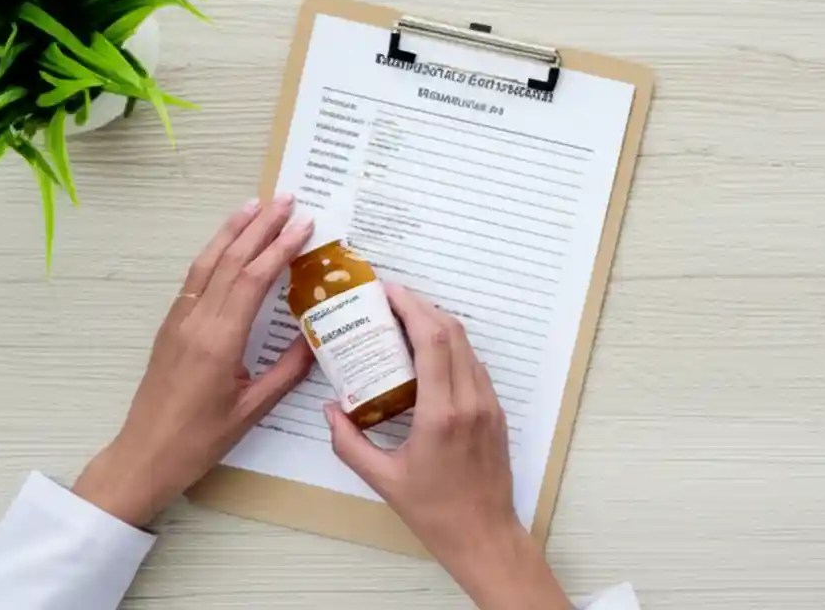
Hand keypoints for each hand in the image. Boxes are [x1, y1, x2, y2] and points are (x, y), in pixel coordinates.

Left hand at [73, 194, 314, 525]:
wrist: (144, 456)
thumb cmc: (199, 440)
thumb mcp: (253, 409)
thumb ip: (286, 371)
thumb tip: (316, 340)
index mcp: (219, 340)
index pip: (252, 280)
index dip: (279, 248)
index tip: (304, 225)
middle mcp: (196, 321)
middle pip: (230, 261)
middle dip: (260, 227)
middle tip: (287, 200)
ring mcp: (179, 321)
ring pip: (207, 263)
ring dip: (232, 231)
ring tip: (255, 205)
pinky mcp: (171, 327)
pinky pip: (195, 279)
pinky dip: (214, 253)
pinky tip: (228, 244)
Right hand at [326, 284, 570, 609]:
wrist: (484, 534)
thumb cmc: (434, 512)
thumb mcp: (383, 479)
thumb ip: (349, 443)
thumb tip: (329, 411)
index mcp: (441, 414)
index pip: (433, 341)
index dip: (412, 307)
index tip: (388, 291)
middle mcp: (470, 401)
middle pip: (452, 333)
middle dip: (422, 307)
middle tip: (390, 298)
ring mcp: (488, 404)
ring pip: (467, 346)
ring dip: (438, 325)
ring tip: (405, 319)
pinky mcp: (495, 412)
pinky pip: (474, 366)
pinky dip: (452, 349)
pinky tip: (428, 353)